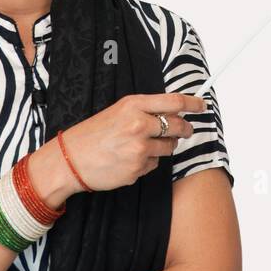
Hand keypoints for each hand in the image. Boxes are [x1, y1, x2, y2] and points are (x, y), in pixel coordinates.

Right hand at [45, 93, 205, 194]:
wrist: (68, 159)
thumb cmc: (91, 135)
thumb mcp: (117, 112)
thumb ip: (145, 111)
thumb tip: (175, 112)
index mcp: (133, 106)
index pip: (174, 102)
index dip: (193, 103)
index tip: (202, 105)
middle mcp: (138, 125)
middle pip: (178, 126)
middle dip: (185, 129)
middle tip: (185, 131)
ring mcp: (138, 148)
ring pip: (169, 147)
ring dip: (163, 147)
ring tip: (140, 146)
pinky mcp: (137, 168)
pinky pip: (154, 165)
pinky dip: (147, 162)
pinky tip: (128, 160)